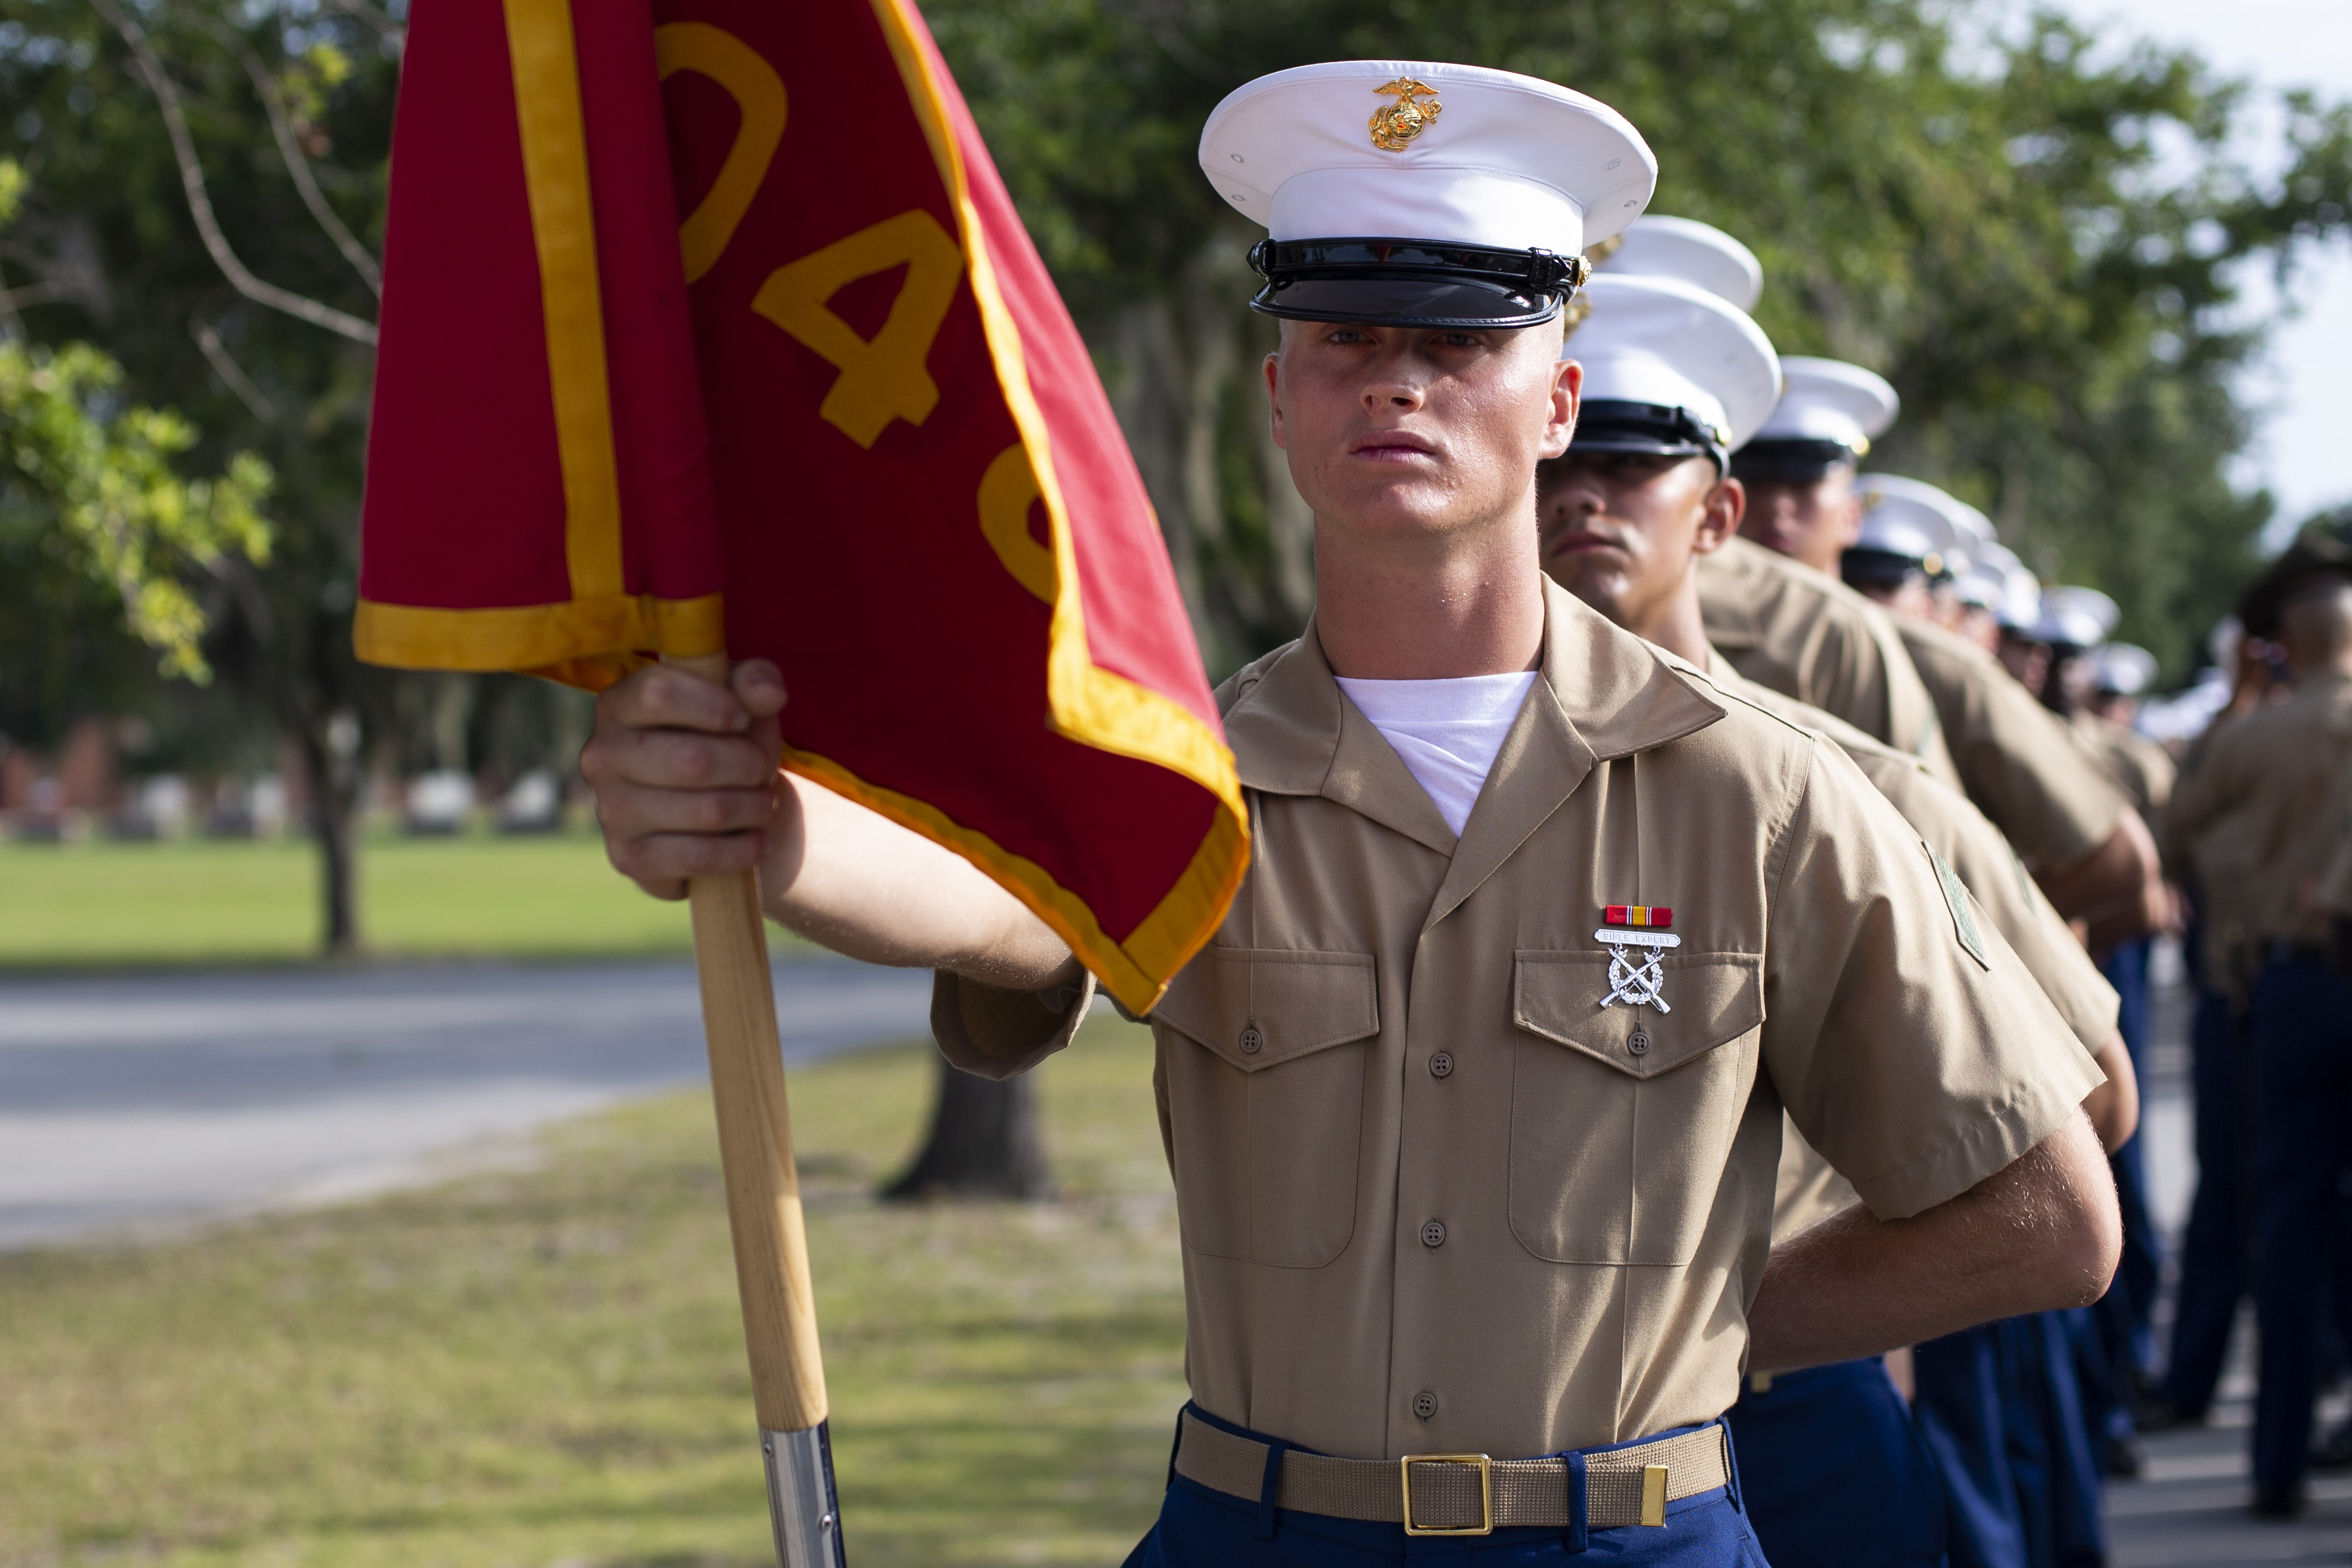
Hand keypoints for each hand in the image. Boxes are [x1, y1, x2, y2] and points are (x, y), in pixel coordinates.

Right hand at [578, 659, 788, 898]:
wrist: (714, 809)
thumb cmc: (724, 739)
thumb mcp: (741, 700)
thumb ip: (755, 681)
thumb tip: (769, 692)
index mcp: (617, 705)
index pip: (657, 694)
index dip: (713, 705)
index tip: (743, 719)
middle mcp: (602, 756)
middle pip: (694, 760)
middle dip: (749, 766)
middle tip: (762, 770)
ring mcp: (611, 810)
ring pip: (707, 811)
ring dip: (753, 808)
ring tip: (763, 803)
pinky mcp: (629, 858)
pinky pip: (700, 857)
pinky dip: (742, 850)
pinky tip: (755, 840)